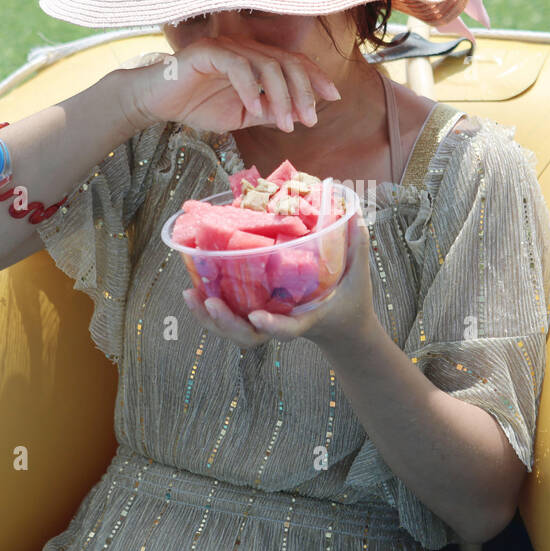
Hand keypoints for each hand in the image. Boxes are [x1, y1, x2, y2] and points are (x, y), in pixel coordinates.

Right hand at [127, 35, 341, 135]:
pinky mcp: (208, 52)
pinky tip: (255, 109)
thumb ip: (268, 113)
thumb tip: (300, 117)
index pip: (294, 63)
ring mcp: (228, 48)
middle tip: (310, 119)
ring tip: (285, 123)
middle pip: (287, 63)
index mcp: (257, 61)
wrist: (157, 102)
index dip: (316, 78)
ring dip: (281, 96)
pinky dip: (250, 88)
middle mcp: (246, 49)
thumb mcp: (241, 116)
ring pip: (266, 65)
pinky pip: (237, 66)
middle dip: (303, 91)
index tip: (334, 98)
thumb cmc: (197, 105)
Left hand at [180, 210, 377, 349]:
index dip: (273, 326)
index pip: (289, 329)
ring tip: (191, 295)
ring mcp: (268, 325)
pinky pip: (230, 322)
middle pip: (250, 336)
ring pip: (234, 333)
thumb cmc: (350, 301)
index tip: (256, 316)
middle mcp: (283, 325)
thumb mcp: (359, 278)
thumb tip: (355, 214)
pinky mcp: (257, 318)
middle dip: (227, 323)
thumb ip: (357, 249)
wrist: (343, 327)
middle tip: (211, 301)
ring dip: (209, 319)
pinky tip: (193, 292)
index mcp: (308, 320)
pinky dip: (208, 313)